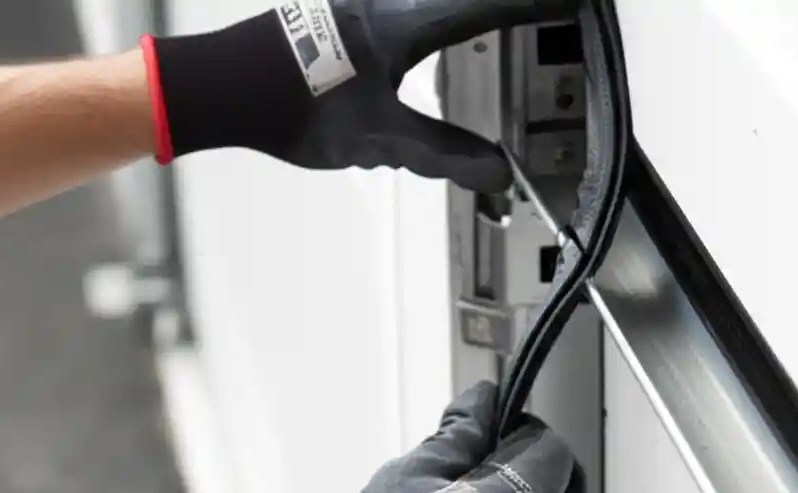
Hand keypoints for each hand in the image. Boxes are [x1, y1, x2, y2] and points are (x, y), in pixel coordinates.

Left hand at [149, 0, 576, 191]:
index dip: (539, 9)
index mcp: (405, 22)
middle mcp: (388, 2)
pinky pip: (407, 16)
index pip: (491, 9)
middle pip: (465, 7)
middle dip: (504, 16)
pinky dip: (432, 34)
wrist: (220, 87)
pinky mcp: (346, 15)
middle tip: (544, 18)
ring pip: (433, 13)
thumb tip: (495, 171)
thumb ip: (444, 155)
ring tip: (498, 32)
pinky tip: (422, 60)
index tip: (576, 7)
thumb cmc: (288, 103)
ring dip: (466, 22)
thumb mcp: (379, 140)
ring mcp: (366, 5)